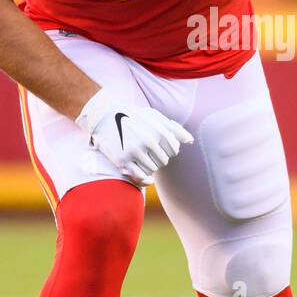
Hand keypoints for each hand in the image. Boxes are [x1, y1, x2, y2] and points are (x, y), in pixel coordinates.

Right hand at [75, 89, 192, 185]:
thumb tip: (190, 141)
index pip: (174, 150)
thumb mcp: (154, 117)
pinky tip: (148, 178)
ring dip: (150, 166)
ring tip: (144, 159)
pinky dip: (146, 179)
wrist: (105, 116)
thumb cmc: (134, 116)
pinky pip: (140, 177)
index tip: (161, 146)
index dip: (169, 150)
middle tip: (150, 152)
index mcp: (158, 130)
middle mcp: (148, 141)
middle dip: (159, 158)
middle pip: (164, 161)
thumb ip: (174, 128)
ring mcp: (135, 151)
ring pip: (152, 169)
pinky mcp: (123, 160)